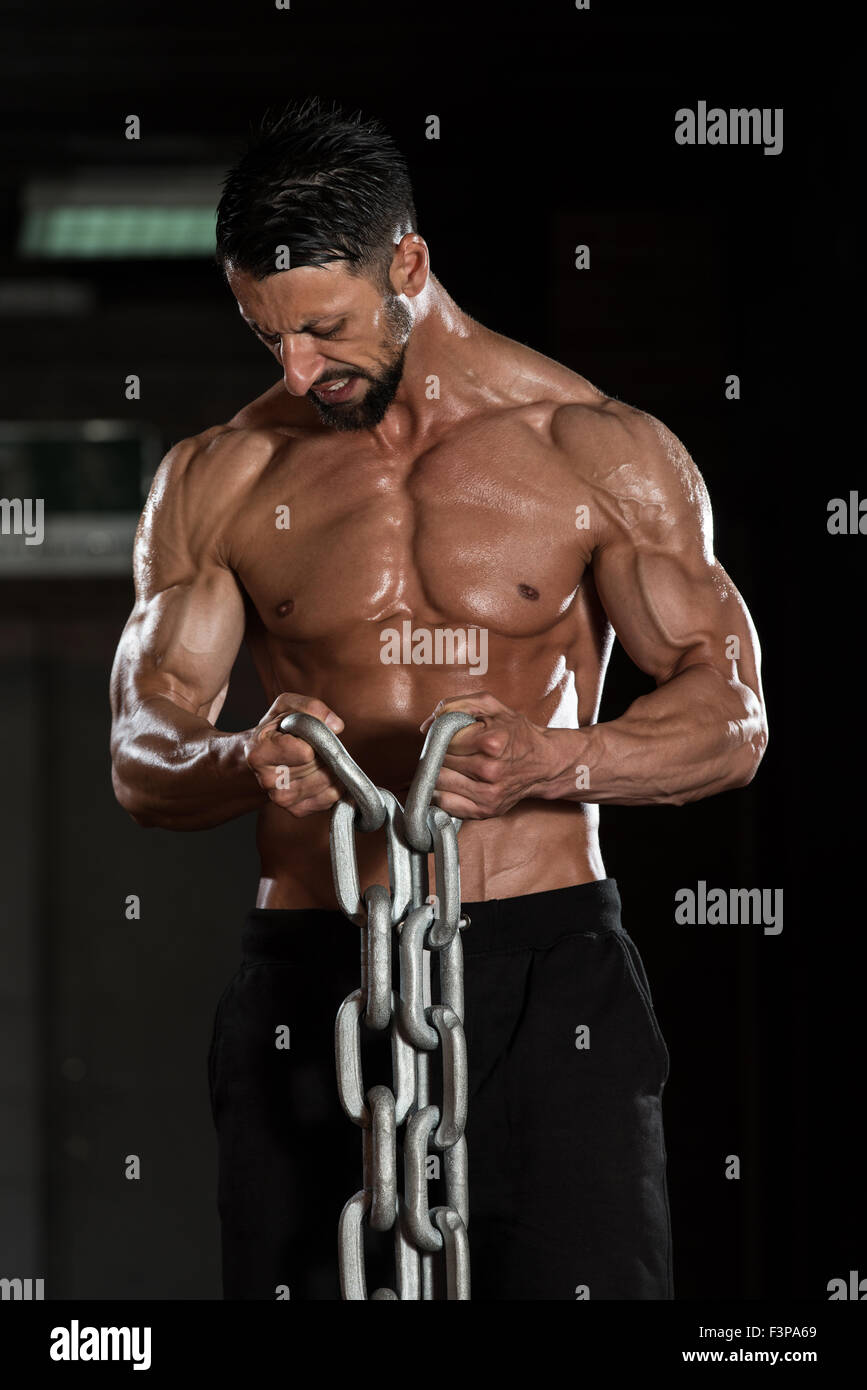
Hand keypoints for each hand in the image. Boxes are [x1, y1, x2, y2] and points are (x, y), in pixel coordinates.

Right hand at [244, 694, 345, 816]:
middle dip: (323, 753)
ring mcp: (282, 799)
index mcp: (259, 753)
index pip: (305, 752)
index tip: (306, 734)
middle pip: (318, 767)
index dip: (313, 739)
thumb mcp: (287, 707)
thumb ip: (310, 708)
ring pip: (328, 783)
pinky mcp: (297, 810)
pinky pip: (331, 797)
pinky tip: (320, 772)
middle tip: (312, 745)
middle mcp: (267, 781)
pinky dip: (333, 784)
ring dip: (330, 768)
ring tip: (315, 759)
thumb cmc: (277, 730)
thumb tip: (336, 726)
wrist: (264, 756)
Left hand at [419, 691, 554, 819]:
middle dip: (440, 754)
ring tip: (452, 765)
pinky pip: (446, 804)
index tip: (449, 735)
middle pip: (440, 762)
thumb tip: (426, 726)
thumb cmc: (516, 733)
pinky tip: (453, 782)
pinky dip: (442, 794)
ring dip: (439, 773)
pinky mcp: (485, 810)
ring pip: (438, 783)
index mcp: (492, 743)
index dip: (442, 735)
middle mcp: (490, 770)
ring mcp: (488, 794)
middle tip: (451, 750)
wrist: (544, 762)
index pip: (445, 740)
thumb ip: (455, 706)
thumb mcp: (490, 706)